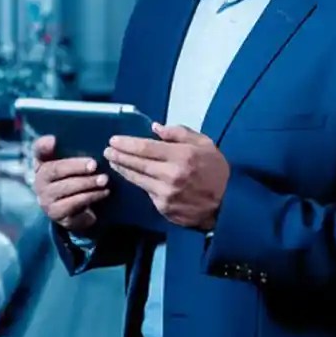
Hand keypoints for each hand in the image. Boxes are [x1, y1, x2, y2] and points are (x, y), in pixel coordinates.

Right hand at [32, 135, 109, 232]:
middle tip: (95, 164)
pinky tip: (104, 192)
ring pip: (66, 188)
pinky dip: (91, 196)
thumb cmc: (76, 179)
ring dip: (87, 183)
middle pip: (56, 169)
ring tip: (104, 179)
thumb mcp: (75, 165)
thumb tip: (88, 139)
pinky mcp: (56, 214)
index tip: (54, 140)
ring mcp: (46, 199)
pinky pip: (73, 204)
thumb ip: (76, 150)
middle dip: (77, 166)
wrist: (76, 211)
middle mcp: (40, 180)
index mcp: (42, 163)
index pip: (39, 151)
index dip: (44, 145)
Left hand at [104, 123, 228, 230]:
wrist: (228, 204)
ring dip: (122, 169)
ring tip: (113, 162)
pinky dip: (138, 183)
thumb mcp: (204, 143)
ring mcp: (165, 194)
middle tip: (107, 150)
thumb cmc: (216, 170)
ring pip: (137, 179)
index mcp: (181, 156)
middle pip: (136, 163)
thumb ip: (179, 133)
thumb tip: (154, 128)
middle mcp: (170, 175)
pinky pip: (147, 192)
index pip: (145, 148)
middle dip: (119, 155)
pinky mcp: (164, 208)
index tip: (114, 140)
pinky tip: (132, 176)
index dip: (126, 143)